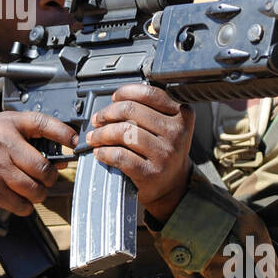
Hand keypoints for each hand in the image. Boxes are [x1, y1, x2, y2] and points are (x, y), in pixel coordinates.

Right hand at [0, 111, 77, 219]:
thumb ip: (23, 140)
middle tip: (43, 181)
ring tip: (27, 192)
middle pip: (44, 167)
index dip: (65, 134)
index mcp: (6, 124)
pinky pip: (21, 204)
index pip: (44, 123)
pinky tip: (14, 200)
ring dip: (36, 195)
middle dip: (48, 179)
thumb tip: (60, 159)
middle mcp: (2, 142)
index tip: (76, 143)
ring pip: (36, 189)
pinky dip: (23, 207)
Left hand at [83, 83, 194, 221]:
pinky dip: (104, 152)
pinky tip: (100, 152)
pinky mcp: (151, 173)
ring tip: (95, 137)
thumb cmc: (164, 150)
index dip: (125, 93)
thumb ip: (150, 108)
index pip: (149, 94)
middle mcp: (176, 133)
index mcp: (182, 115)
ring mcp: (165, 154)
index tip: (114, 98)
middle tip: (97, 119)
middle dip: (107, 113)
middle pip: (131, 111)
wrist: (173, 184)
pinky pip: (119, 155)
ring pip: (123, 132)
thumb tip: (115, 100)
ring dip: (102, 133)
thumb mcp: (168, 125)